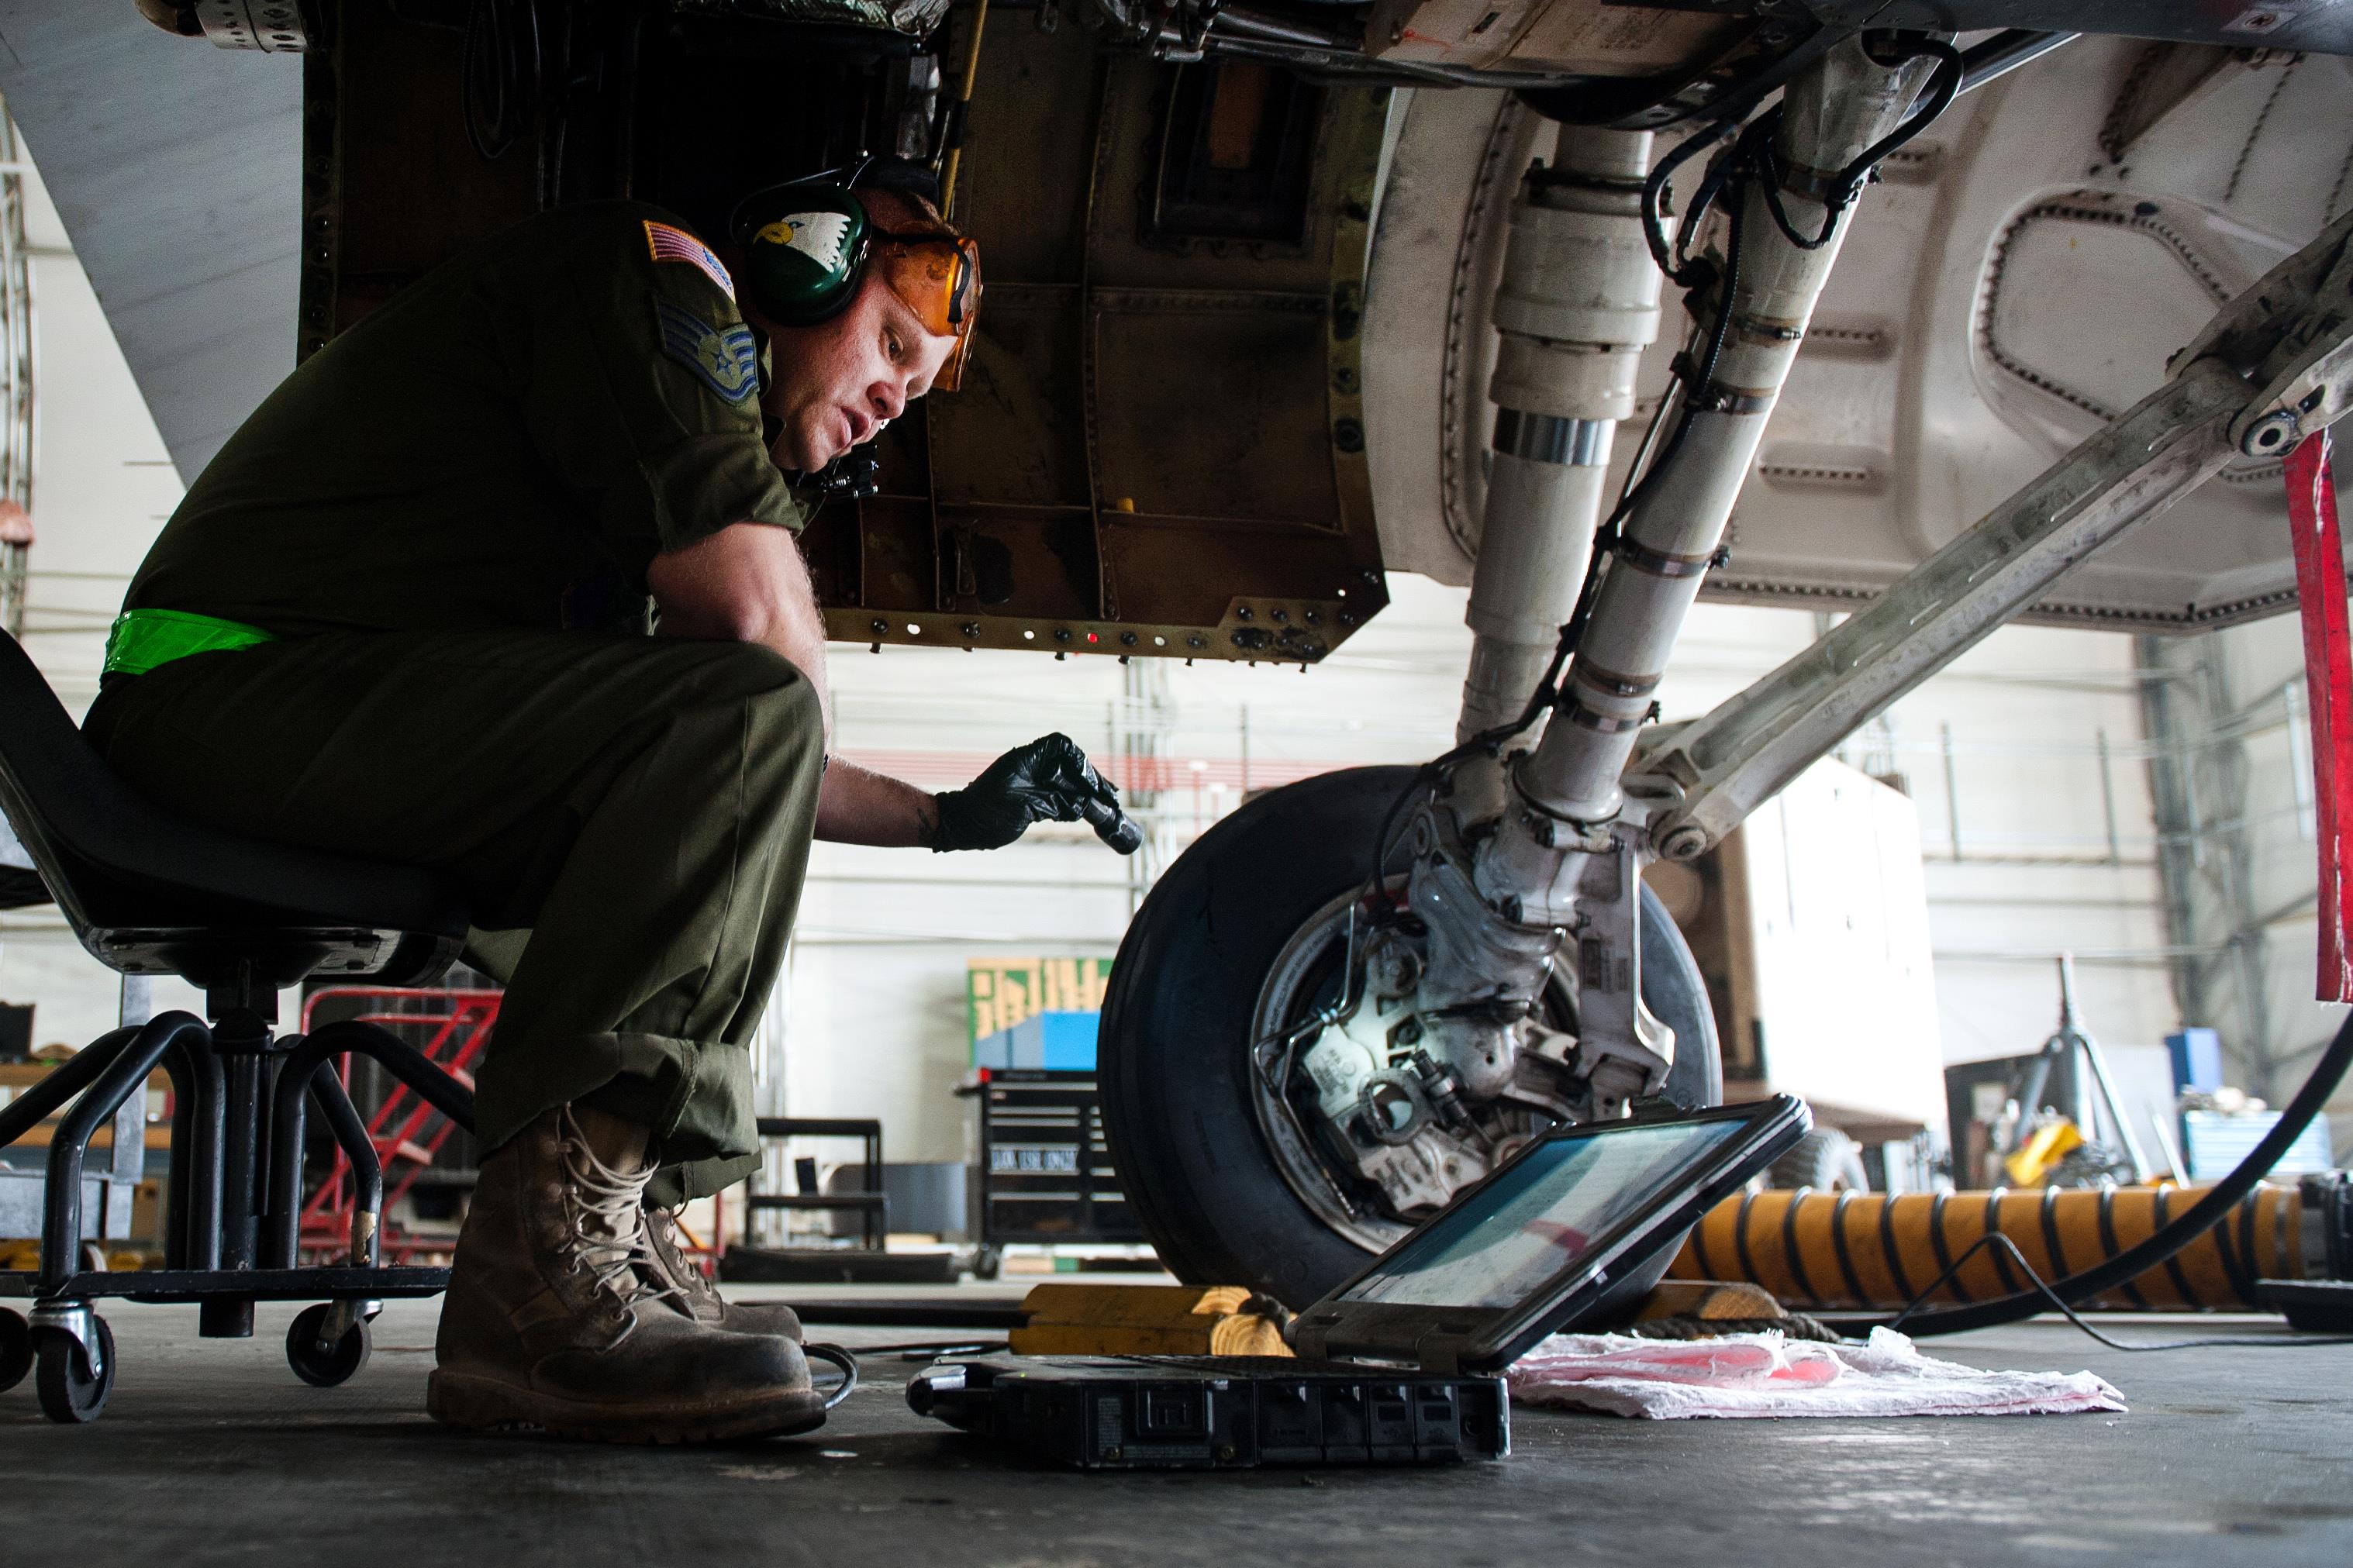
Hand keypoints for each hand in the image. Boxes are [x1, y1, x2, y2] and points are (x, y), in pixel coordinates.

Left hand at [928, 733, 1125, 852]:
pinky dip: (1076, 805)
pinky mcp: (1033, 800)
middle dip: (1091, 781)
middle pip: (1070, 766)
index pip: (1063, 747)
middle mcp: (1032, 767)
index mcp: (1028, 759)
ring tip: (1108, 806)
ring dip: (1087, 794)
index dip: (1081, 762)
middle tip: (1110, 797)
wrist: (962, 826)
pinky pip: (1061, 797)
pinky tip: (1090, 813)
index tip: (1090, 784)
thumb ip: (1057, 803)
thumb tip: (1085, 804)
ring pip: (1068, 784)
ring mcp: (1033, 783)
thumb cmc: (987, 813)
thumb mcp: (1026, 806)